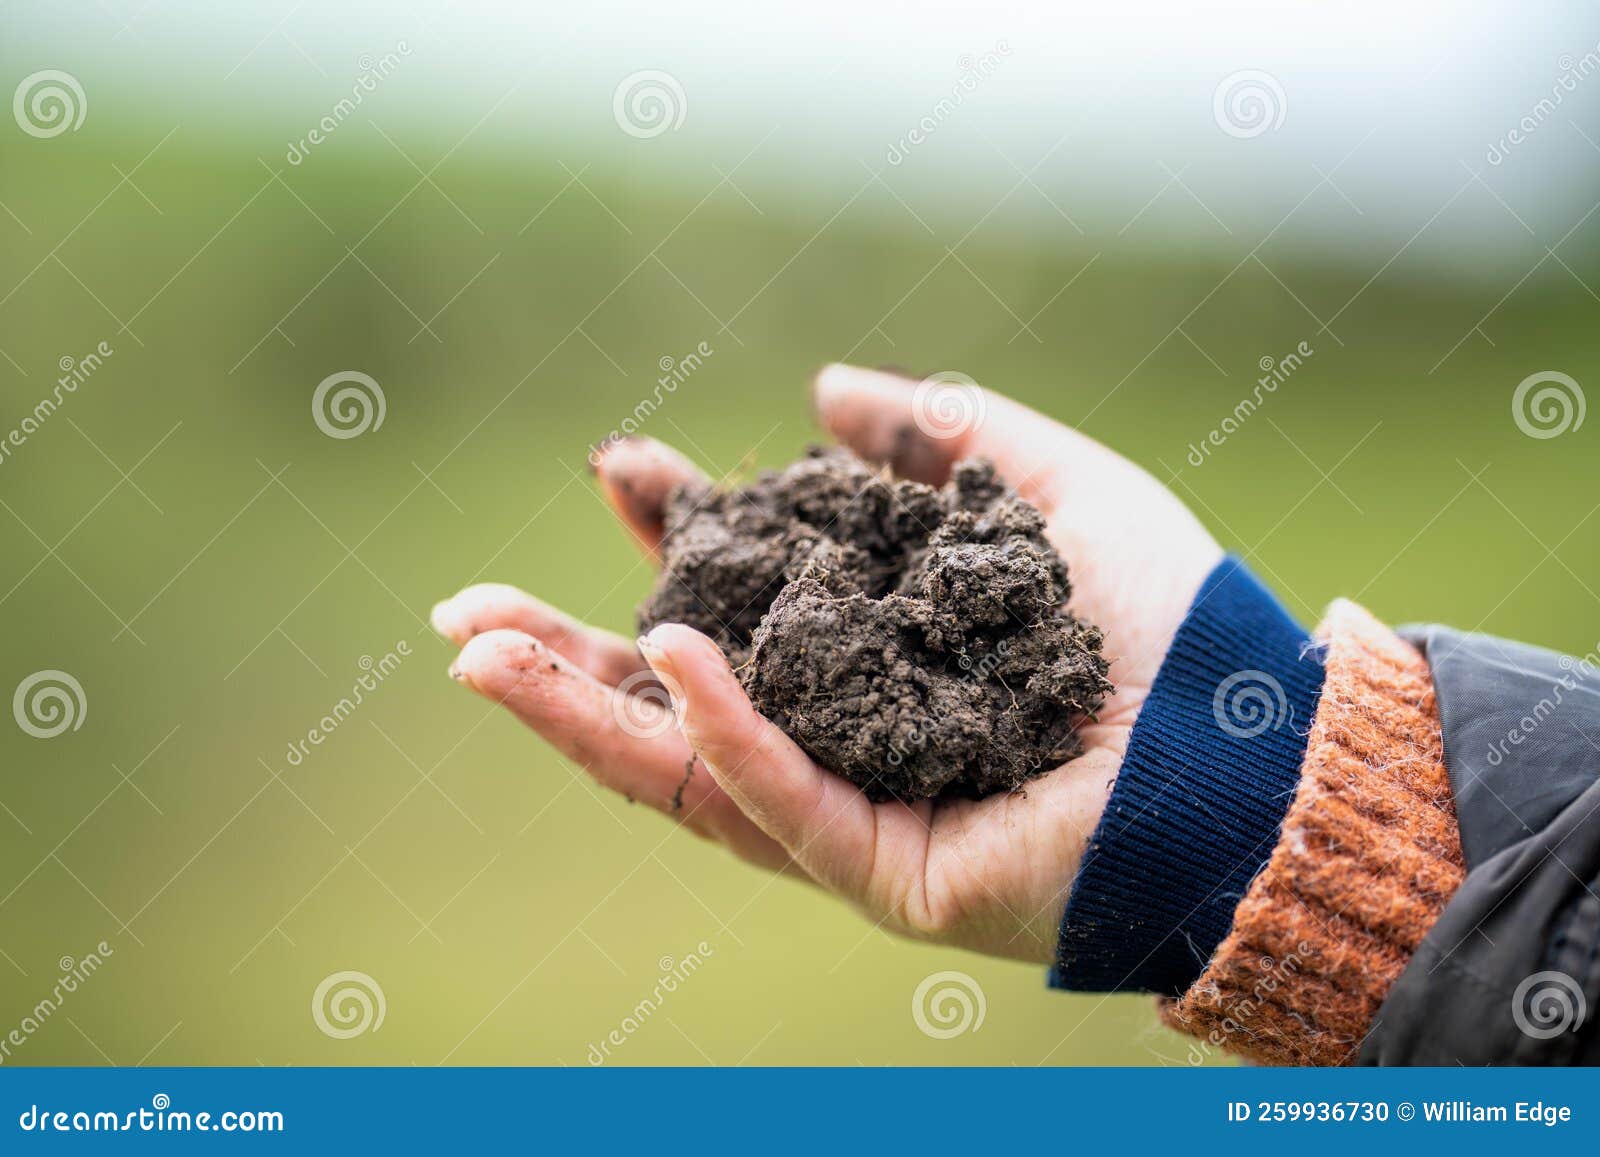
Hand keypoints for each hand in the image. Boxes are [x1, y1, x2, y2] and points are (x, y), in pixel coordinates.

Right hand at [432, 365, 1221, 961]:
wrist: (1253, 747)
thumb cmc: (1167, 623)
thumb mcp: (1045, 492)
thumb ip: (941, 436)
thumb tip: (826, 388)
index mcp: (876, 653)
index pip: (742, 602)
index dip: (673, 539)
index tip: (622, 470)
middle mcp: (846, 735)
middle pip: (676, 702)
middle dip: (565, 654)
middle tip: (462, 607)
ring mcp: (852, 809)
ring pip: (686, 769)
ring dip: (579, 712)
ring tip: (480, 652)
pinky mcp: (879, 867)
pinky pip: (776, 802)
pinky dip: (718, 732)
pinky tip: (663, 660)